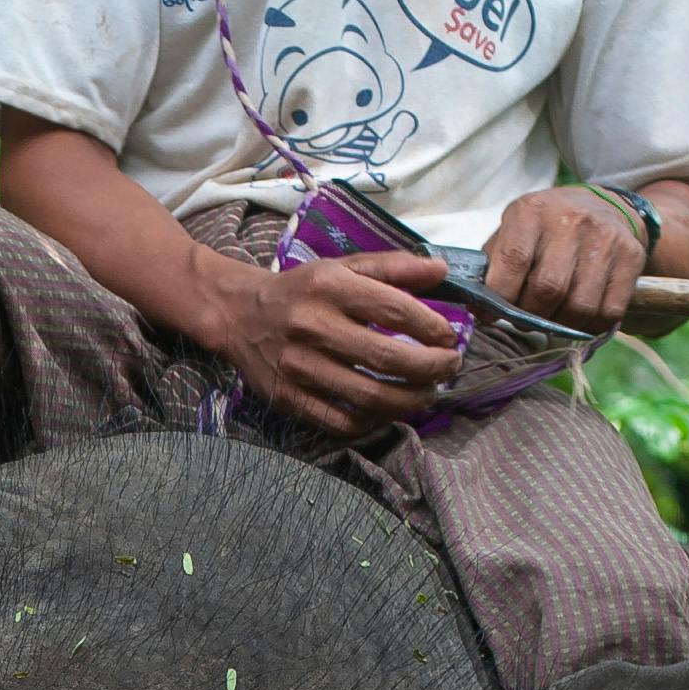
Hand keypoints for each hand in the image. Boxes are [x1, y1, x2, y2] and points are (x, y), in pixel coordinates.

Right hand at [189, 243, 465, 436]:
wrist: (239, 315)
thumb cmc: (302, 290)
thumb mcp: (343, 267)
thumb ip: (393, 268)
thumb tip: (441, 272)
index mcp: (331, 287)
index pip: (396, 310)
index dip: (432, 328)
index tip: (449, 338)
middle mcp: (313, 326)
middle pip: (388, 359)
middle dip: (432, 368)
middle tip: (449, 368)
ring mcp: (299, 367)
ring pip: (370, 397)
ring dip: (411, 400)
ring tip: (427, 393)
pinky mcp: (288, 399)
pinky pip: (342, 422)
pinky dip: (375, 422)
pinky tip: (390, 410)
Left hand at [482, 185, 644, 334]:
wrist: (607, 208)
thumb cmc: (547, 228)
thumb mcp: (515, 230)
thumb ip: (493, 264)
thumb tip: (475, 305)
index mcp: (532, 211)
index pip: (513, 261)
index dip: (498, 299)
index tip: (489, 316)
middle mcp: (571, 220)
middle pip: (547, 290)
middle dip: (529, 317)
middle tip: (524, 320)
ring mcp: (605, 238)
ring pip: (579, 307)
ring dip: (560, 325)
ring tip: (551, 318)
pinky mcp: (630, 257)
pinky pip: (607, 312)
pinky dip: (588, 327)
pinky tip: (577, 318)